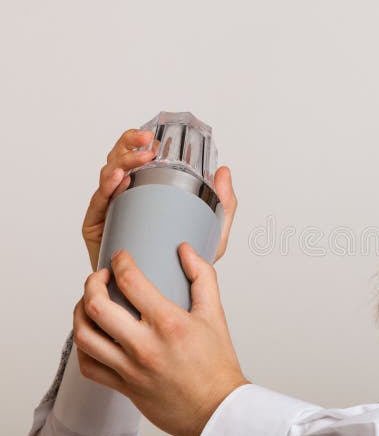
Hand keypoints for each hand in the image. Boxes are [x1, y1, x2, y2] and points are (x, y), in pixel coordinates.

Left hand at [72, 243, 249, 435]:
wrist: (216, 408)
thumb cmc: (217, 363)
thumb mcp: (215, 314)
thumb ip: (202, 277)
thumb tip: (186, 250)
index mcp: (169, 323)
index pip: (131, 281)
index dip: (121, 261)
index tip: (121, 256)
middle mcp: (145, 345)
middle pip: (96, 306)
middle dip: (92, 283)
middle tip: (101, 276)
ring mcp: (130, 368)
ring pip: (84, 336)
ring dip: (80, 312)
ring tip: (88, 302)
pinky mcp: (123, 386)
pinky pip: (88, 365)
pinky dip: (84, 346)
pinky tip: (92, 334)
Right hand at [82, 129, 237, 270]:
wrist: (160, 297)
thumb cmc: (180, 263)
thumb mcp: (212, 233)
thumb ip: (223, 204)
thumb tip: (224, 171)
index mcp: (145, 191)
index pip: (137, 158)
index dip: (138, 142)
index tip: (154, 138)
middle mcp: (124, 196)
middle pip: (119, 161)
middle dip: (128, 145)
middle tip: (146, 142)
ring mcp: (109, 210)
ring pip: (107, 177)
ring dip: (120, 163)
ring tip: (137, 161)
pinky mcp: (97, 228)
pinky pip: (98, 204)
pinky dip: (106, 188)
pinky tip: (118, 180)